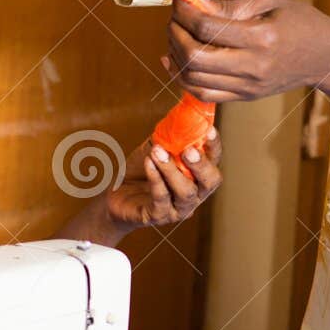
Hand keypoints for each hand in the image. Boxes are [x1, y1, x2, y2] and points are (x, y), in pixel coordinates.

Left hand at [104, 129, 222, 233]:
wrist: (115, 195)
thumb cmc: (140, 171)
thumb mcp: (156, 148)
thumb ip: (170, 135)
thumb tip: (180, 113)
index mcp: (198, 175)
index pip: (214, 161)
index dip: (214, 146)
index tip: (208, 130)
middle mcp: (195, 194)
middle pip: (210, 182)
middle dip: (201, 165)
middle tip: (189, 150)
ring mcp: (179, 209)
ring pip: (185, 192)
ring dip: (171, 170)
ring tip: (157, 151)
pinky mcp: (159, 217)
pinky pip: (162, 198)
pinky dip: (156, 179)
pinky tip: (149, 163)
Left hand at [165, 0, 329, 101]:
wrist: (326, 57)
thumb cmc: (300, 22)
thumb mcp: (268, 2)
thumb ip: (229, 4)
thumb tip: (193, 1)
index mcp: (261, 37)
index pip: (208, 28)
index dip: (184, 13)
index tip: (179, 1)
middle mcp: (253, 66)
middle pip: (195, 57)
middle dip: (175, 35)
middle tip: (174, 19)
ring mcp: (248, 86)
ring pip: (194, 80)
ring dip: (175, 56)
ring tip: (175, 37)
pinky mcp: (245, 97)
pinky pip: (204, 94)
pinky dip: (184, 78)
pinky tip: (177, 61)